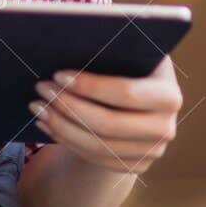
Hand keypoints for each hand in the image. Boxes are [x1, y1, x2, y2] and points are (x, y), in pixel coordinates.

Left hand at [29, 55, 182, 173]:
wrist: (138, 100)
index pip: (126, 92)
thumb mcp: (128, 54)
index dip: (89, 85)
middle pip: (108, 124)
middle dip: (68, 106)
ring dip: (61, 125)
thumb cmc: (128, 65)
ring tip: (38, 106)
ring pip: (97, 146)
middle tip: (41, 89)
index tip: (58, 74)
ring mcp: (152, 151)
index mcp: (168, 93)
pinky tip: (47, 123)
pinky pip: (95, 159)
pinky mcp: (135, 166)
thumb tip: (70, 40)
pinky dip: (66, 140)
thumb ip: (109, 49)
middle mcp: (165, 127)